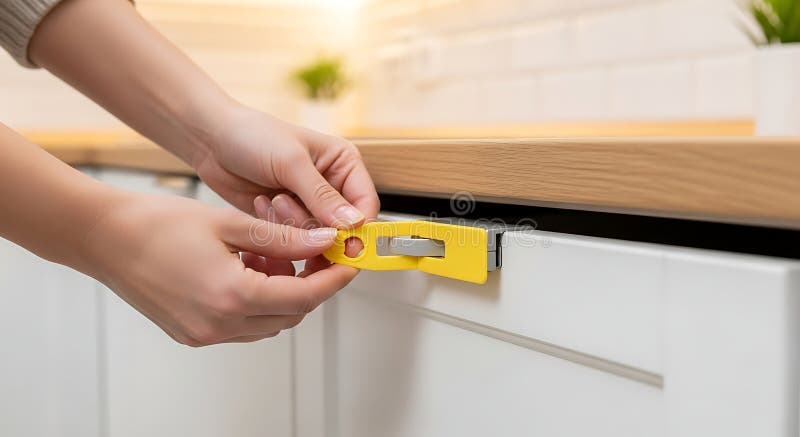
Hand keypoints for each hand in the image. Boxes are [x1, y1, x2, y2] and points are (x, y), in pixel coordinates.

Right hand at [82, 191, 356, 345]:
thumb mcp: (229, 223)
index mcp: (232, 295)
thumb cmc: (155, 224)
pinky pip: (241, 324)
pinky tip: (245, 268)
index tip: (348, 264)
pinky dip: (256, 301)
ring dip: (281, 292)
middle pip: (290, 314)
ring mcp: (204, 334)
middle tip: (309, 252)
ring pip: (267, 322)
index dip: (332, 280)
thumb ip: (282, 237)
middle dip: (308, 284)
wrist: (103, 238)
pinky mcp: (192, 333)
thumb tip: (322, 242)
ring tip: (268, 254)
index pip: (304, 297)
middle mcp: (219, 324)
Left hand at [194, 105, 378, 227]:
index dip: (358, 229)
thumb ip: (323, 196)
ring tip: (274, 199)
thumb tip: (353, 224)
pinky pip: (293, 239)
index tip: (343, 245)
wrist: (211, 140)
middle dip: (317, 227)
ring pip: (317, 237)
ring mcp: (309, 204)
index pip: (365, 206)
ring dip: (293, 225)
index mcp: (344, 164)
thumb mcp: (291, 162)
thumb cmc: (251, 135)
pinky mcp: (287, 218)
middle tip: (293, 213)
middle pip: (343, 228)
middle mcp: (331, 186)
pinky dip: (278, 228)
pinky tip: (263, 204)